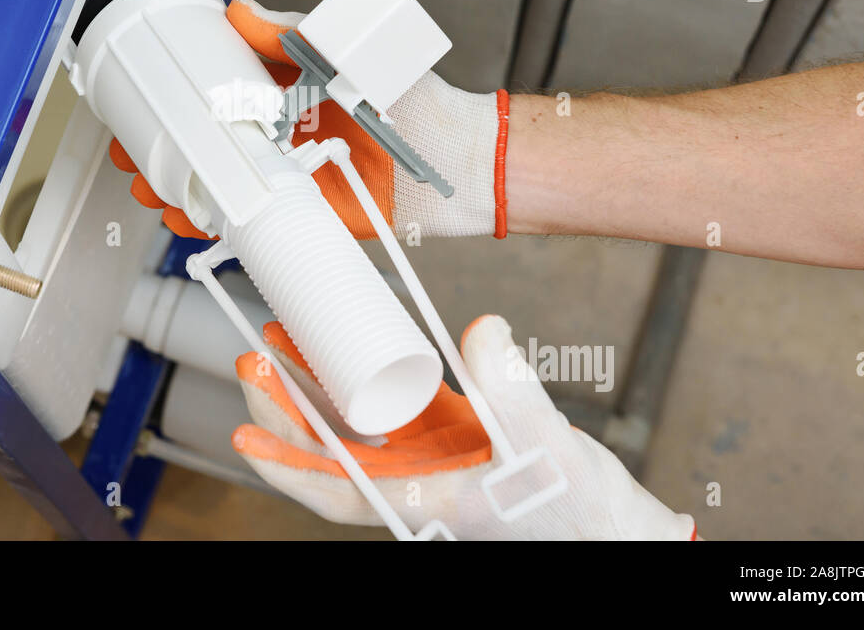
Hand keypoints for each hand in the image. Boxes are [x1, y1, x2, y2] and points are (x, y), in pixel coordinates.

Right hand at [109, 0, 509, 239]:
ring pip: (222, 180)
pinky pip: (252, 218)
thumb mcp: (347, 54)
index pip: (217, 87)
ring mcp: (289, 172)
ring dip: (182, 187)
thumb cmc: (417, 102)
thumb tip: (238, 11)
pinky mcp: (303, 211)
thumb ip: (291, 34)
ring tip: (151, 189)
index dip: (175, 93)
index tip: (140, 96)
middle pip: (208, 139)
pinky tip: (191, 222)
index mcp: (288, 87)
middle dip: (165, 147)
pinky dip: (219, 222)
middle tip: (133, 152)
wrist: (460, 165)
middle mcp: (283, 131)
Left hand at [230, 314, 696, 539]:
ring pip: (357, 422)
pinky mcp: (458, 437)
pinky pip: (400, 403)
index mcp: (423, 502)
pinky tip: (352, 340)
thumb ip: (511, 393)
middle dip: (287, 408)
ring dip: (320, 384)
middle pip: (331, 449)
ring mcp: (433, 459)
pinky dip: (373, 373)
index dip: (286, 465)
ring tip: (285, 341)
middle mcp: (416, 482)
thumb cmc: (580, 519)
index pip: (335, 489)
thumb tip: (483, 332)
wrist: (619, 532)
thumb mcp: (544, 452)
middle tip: (254, 361)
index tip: (244, 438)